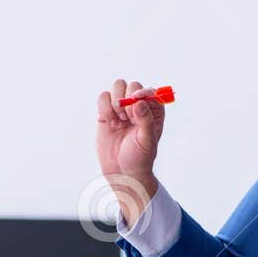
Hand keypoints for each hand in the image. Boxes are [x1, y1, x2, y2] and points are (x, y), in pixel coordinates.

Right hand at [95, 79, 164, 225]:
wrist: (122, 171)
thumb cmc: (139, 157)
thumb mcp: (147, 140)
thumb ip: (146, 120)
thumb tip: (140, 102)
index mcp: (154, 110)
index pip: (149, 91)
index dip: (141, 94)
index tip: (135, 104)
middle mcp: (138, 105)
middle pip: (131, 86)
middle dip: (127, 100)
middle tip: (126, 119)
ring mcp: (122, 107)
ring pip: (117, 87)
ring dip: (115, 102)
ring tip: (118, 121)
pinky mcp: (106, 112)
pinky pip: (103, 97)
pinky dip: (104, 107)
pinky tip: (109, 122)